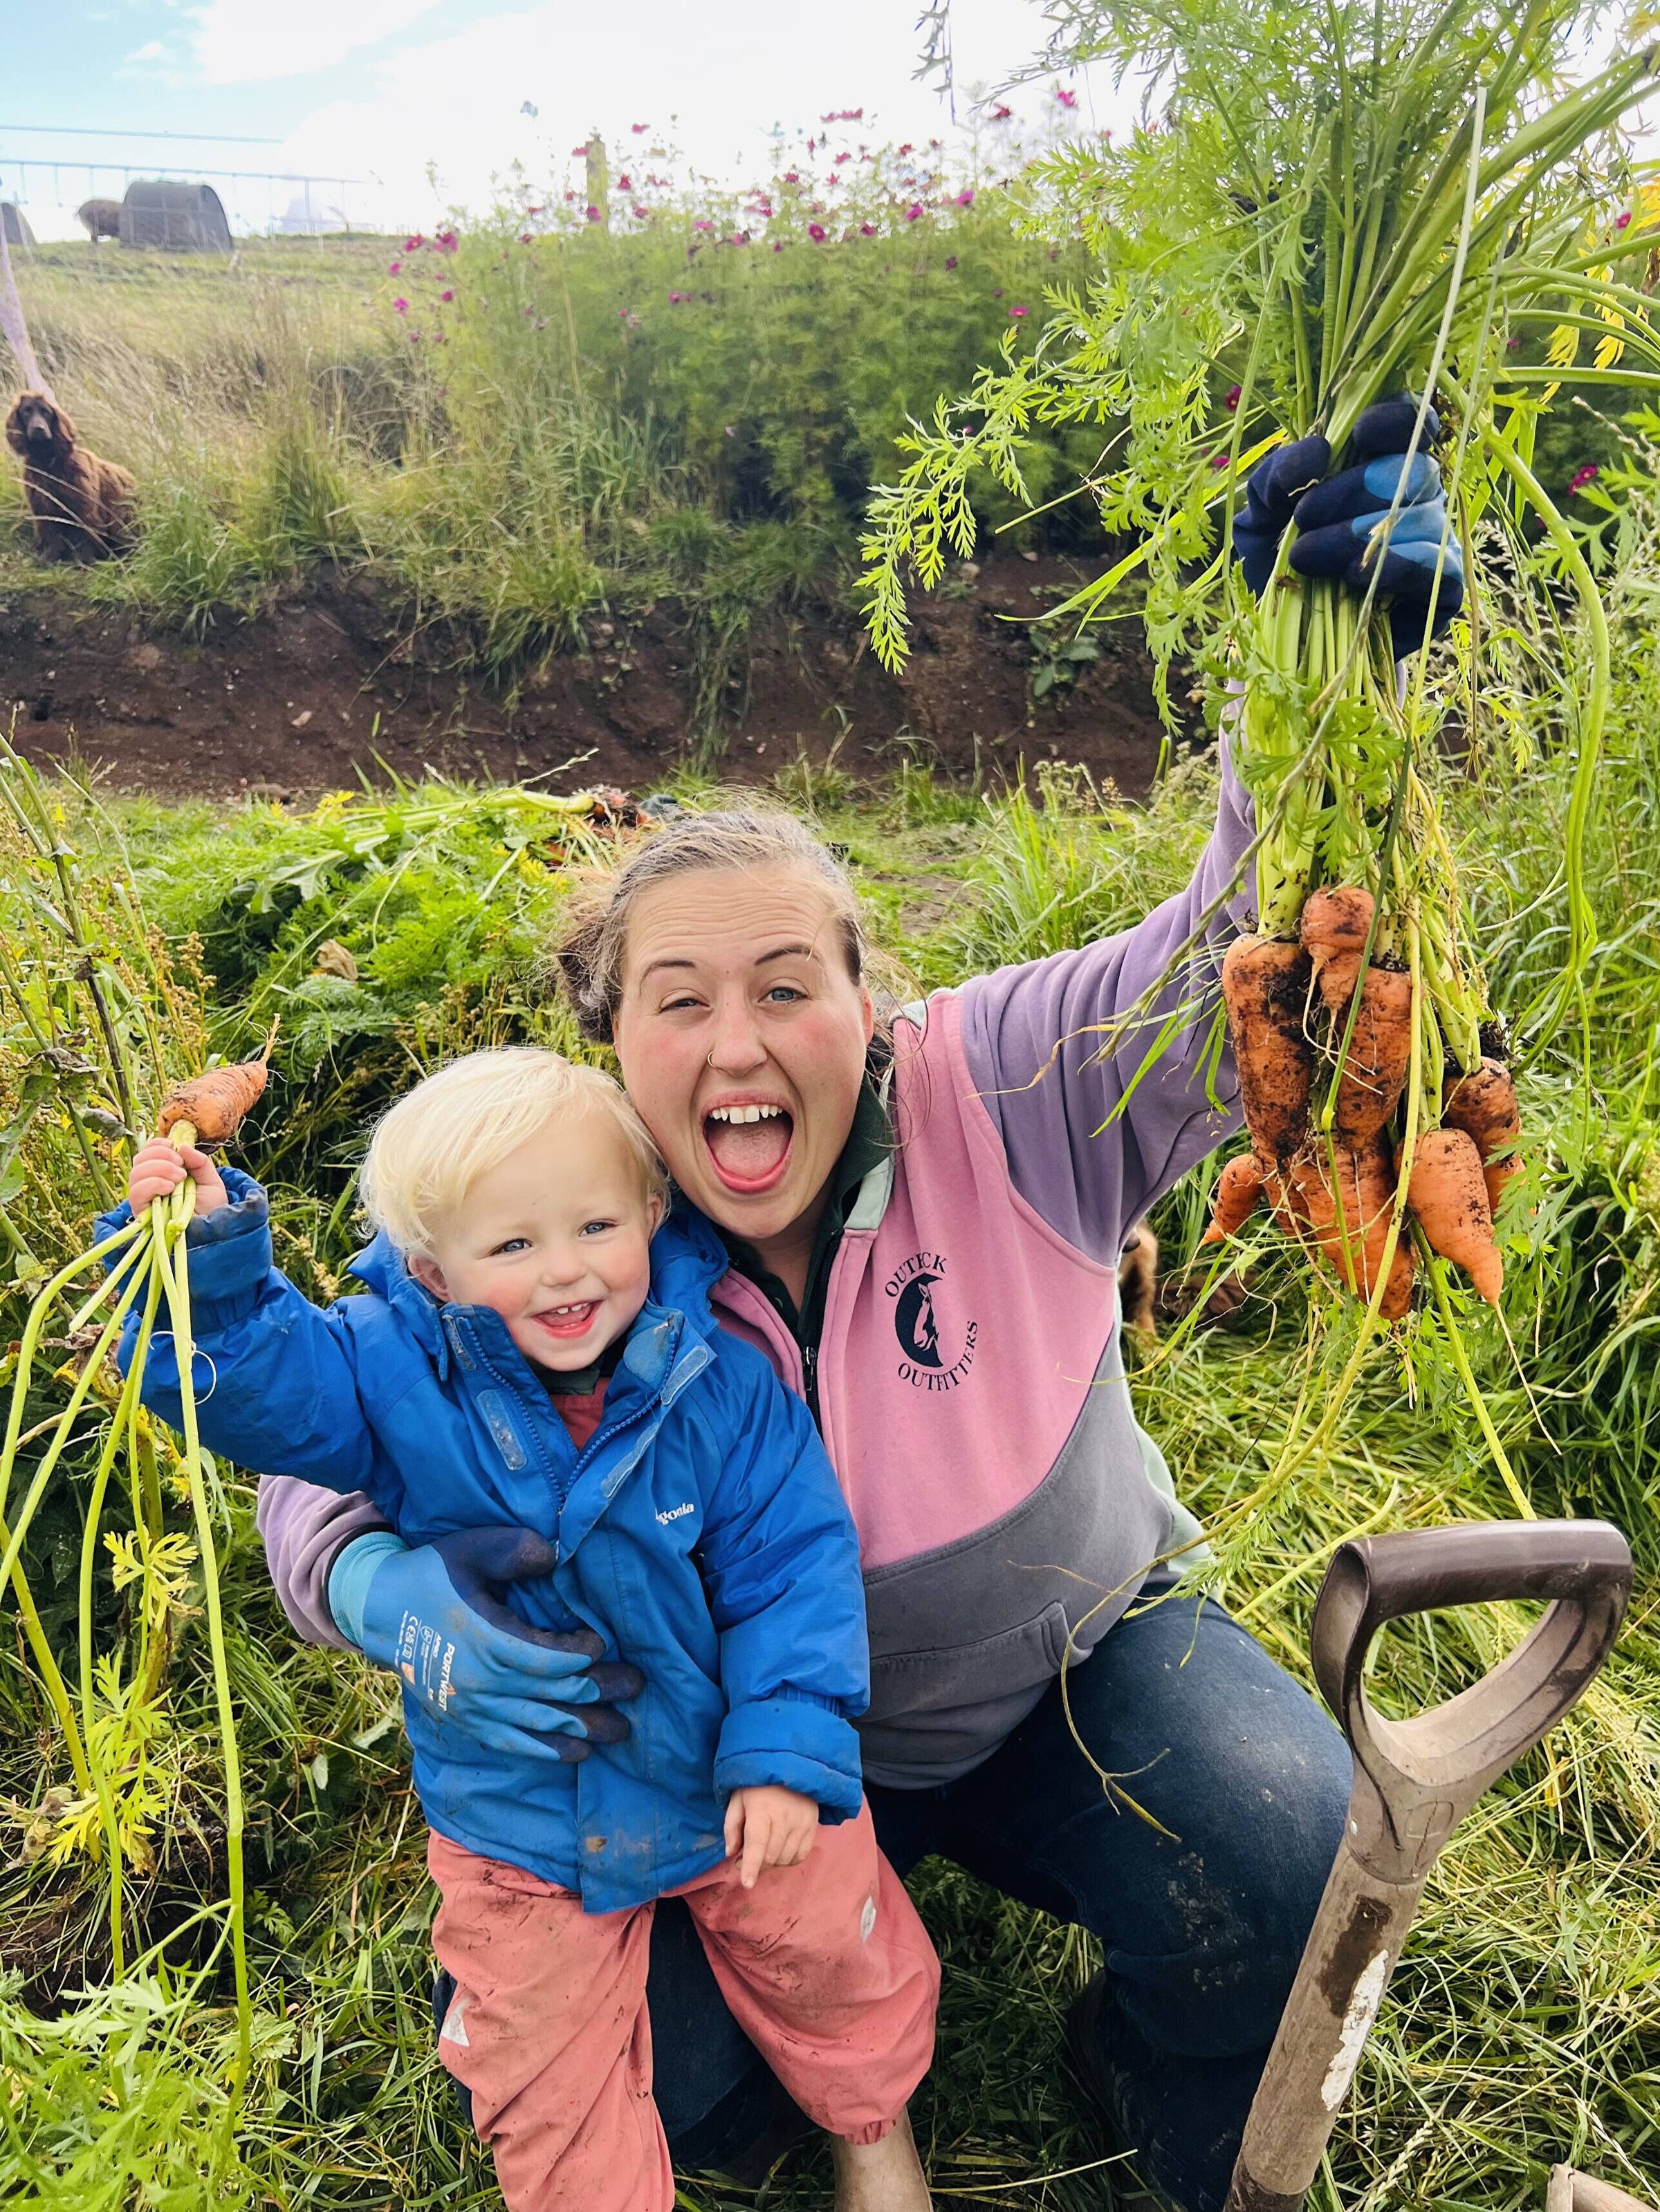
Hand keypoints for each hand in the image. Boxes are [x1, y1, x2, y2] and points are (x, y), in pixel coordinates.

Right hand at [128, 1136, 228, 1216]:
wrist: (213, 1232)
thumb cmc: (211, 1209)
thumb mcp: (210, 1181)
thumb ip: (200, 1162)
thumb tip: (183, 1147)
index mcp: (163, 1174)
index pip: (147, 1153)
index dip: (156, 1145)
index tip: (173, 1145)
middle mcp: (150, 1186)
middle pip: (138, 1160)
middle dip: (160, 1156)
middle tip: (180, 1165)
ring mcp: (145, 1200)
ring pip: (136, 1174)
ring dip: (158, 1168)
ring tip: (179, 1177)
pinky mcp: (141, 1213)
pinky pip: (136, 1193)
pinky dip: (153, 1184)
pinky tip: (170, 1187)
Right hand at [333, 1526, 645, 1764]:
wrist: (378, 1612)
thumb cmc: (432, 1575)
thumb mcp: (472, 1549)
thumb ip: (516, 1551)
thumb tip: (557, 1556)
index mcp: (489, 1640)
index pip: (554, 1659)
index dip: (585, 1653)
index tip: (603, 1640)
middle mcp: (484, 1683)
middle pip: (557, 1696)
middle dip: (602, 1692)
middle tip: (639, 1685)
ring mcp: (474, 1708)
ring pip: (541, 1727)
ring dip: (585, 1730)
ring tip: (623, 1730)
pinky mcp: (466, 1721)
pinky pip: (513, 1744)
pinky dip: (548, 1751)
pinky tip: (577, 1753)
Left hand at [722, 1784, 818, 1888]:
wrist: (790, 1765)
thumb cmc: (758, 1785)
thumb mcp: (737, 1799)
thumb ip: (731, 1826)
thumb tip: (732, 1853)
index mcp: (762, 1809)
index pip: (757, 1843)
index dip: (751, 1866)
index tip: (747, 1884)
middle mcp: (784, 1817)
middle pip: (770, 1856)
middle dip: (756, 1865)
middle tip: (744, 1860)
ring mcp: (801, 1822)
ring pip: (785, 1859)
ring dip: (771, 1863)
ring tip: (763, 1851)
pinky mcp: (813, 1826)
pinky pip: (801, 1855)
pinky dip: (788, 1860)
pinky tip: (779, 1851)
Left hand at [1233, 396, 1463, 658]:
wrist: (1281, 637)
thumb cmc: (1275, 565)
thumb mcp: (1259, 517)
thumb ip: (1278, 475)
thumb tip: (1320, 450)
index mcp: (1381, 464)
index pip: (1412, 420)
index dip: (1395, 418)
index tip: (1359, 434)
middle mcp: (1416, 498)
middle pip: (1414, 469)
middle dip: (1355, 488)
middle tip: (1304, 517)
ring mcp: (1433, 543)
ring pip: (1423, 517)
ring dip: (1359, 535)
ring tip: (1306, 558)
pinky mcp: (1441, 591)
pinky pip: (1438, 567)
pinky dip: (1396, 565)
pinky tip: (1353, 578)